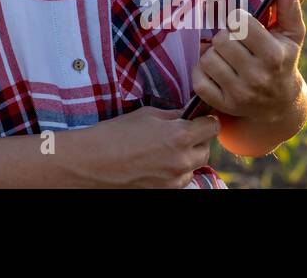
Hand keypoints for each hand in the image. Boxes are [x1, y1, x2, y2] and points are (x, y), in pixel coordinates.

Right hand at [73, 106, 221, 187]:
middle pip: (206, 148)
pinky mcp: (167, 191)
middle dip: (197, 139)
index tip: (199, 118)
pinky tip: (157, 162)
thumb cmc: (116, 133)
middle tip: (179, 133)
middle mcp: (183, 160)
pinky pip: (182, 178)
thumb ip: (173, 116)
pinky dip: (176, 170)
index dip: (206, 119)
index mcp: (180, 135)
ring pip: (195, 165)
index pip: (212, 126)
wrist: (93, 162)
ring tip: (164, 149)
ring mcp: (176, 179)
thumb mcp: (146, 115)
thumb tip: (188, 114)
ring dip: (187, 156)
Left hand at [191, 0, 305, 120]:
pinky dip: (201, 73)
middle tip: (235, 43)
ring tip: (227, 57)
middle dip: (226, 37)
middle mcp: (258, 77)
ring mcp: (240, 94)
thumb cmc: (283, 60)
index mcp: (274, 56)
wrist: (280, 104)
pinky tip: (215, 71)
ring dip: (213, 54)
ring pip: (208, 59)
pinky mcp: (224, 105)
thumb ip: (289, 10)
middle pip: (221, 40)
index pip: (240, 23)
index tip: (245, 28)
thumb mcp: (291, 36)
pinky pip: (198, 81)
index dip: (239, 21)